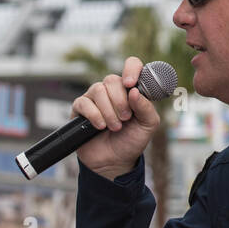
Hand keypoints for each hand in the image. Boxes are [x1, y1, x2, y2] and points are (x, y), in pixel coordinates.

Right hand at [70, 57, 161, 179]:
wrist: (115, 162)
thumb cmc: (132, 140)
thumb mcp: (148, 125)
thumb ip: (146, 107)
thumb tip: (134, 92)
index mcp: (131, 90)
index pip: (132, 65)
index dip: (131, 70)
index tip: (131, 85)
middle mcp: (112, 91)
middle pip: (112, 80)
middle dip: (120, 102)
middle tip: (125, 118)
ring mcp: (95, 98)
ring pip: (98, 90)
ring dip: (109, 112)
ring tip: (114, 127)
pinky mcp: (80, 109)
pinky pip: (84, 103)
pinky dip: (95, 116)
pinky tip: (100, 127)